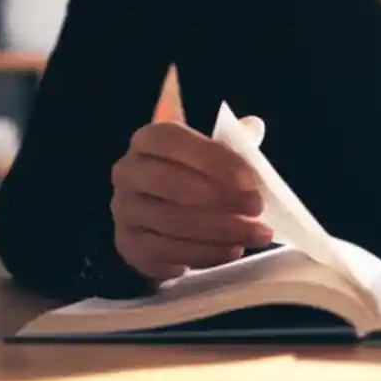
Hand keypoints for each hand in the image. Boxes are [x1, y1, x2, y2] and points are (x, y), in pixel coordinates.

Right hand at [110, 117, 273, 281]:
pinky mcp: (128, 245)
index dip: (213, 159)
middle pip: (171, 183)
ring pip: (172, 222)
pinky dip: (205, 253)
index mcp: (147, 140)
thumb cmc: (195, 174)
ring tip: (256, 234)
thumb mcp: (212, 151)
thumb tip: (253, 127)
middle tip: (256, 209)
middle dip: (221, 198)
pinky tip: (232, 249)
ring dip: (221, 230)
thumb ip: (232, 139)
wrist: (164, 213)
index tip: (250, 182)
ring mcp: (124, 210)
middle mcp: (127, 172)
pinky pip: (168, 251)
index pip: (174, 141)